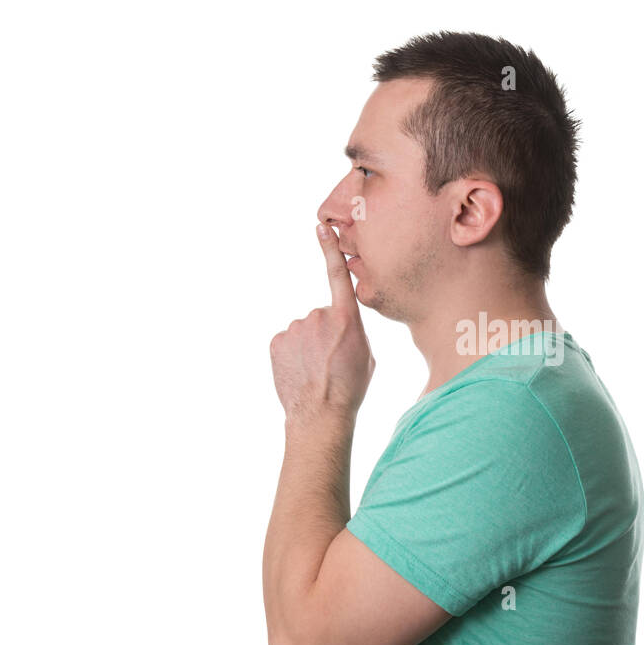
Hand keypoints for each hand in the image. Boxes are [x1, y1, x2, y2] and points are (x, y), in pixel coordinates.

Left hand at [270, 224, 375, 420]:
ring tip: (316, 371)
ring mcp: (295, 328)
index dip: (329, 251)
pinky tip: (300, 372)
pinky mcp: (277, 341)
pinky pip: (287, 342)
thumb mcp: (366, 356)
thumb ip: (353, 331)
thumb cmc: (350, 389)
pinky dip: (292, 354)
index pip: (337, 276)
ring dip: (308, 346)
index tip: (322, 229)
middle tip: (331, 362)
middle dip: (325, 334)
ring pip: (303, 331)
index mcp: (347, 319)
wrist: (321, 415)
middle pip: (322, 317)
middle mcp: (318, 316)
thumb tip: (340, 327)